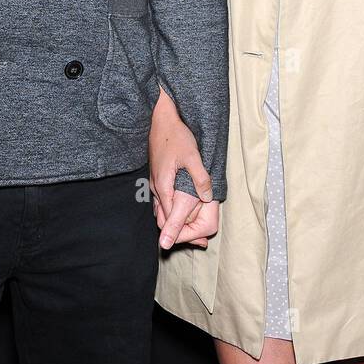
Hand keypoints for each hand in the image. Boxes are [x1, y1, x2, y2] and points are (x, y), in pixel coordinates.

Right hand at [148, 86, 218, 247]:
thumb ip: (200, 178)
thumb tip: (208, 196)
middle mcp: (156, 188)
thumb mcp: (192, 156)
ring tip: (193, 233)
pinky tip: (181, 212)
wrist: (160, 119)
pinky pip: (162, 202)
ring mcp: (155, 183)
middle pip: (163, 219)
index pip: (169, 217)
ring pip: (161, 211)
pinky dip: (171, 211)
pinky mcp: (157, 178)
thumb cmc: (175, 136)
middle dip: (178, 231)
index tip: (186, 244)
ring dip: (175, 222)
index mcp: (163, 186)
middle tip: (199, 241)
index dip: (178, 232)